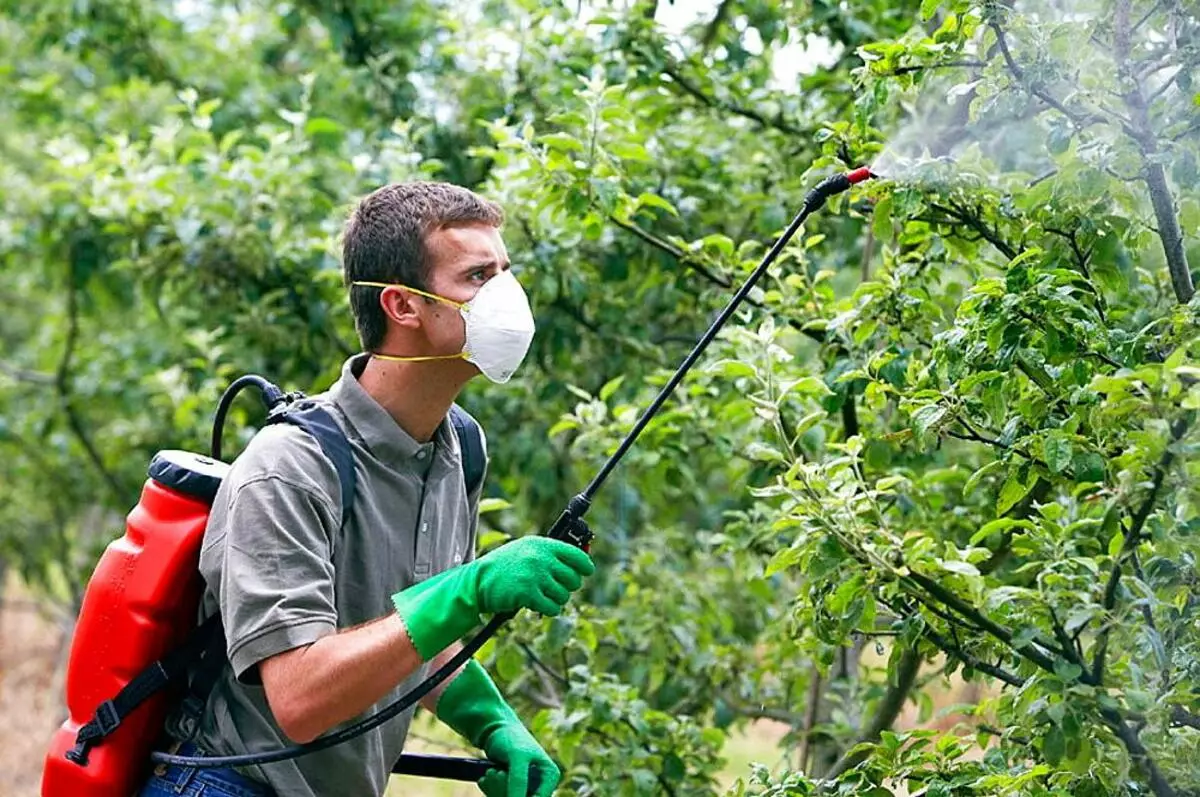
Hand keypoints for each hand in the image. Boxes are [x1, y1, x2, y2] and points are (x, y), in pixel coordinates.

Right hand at [392, 535, 593, 659]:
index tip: (585, 572)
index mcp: (543, 545)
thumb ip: (550, 555)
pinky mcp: (529, 594)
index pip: (577, 555)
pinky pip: (553, 607)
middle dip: (566, 587)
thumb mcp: (526, 551)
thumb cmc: (504, 567)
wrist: (478, 581)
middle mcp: (542, 558)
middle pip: (573, 579)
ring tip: (540, 596)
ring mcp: (536, 576)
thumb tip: (580, 563)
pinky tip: (536, 605)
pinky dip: (547, 609)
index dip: (584, 567)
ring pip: (564, 596)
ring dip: (555, 600)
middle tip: (553, 588)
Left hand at [477, 723, 559, 796]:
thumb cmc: (510, 738)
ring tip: (492, 770)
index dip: (519, 795)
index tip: (505, 777)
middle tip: (497, 772)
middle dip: (504, 790)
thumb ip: (519, 781)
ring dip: (495, 788)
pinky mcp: (511, 788)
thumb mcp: (516, 758)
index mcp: (550, 776)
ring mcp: (525, 787)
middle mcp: (540, 784)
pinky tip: (488, 773)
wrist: (493, 730)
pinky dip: (490, 788)